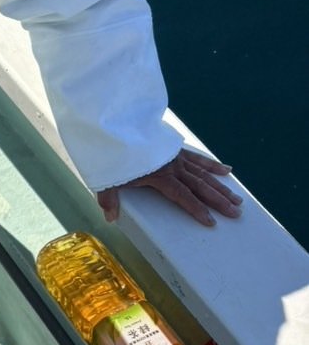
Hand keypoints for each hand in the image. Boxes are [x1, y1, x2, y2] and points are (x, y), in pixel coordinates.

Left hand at [97, 148, 242, 227]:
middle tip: (236, 213)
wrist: (118, 123)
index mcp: (159, 175)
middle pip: (200, 185)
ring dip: (221, 187)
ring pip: (204, 173)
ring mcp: (177, 156)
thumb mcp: (108, 176)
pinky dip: (212, 164)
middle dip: (219, 200)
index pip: (182, 195)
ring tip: (237, 199)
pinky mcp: (176, 148)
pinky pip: (198, 158)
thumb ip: (109, 198)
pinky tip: (227, 170)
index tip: (210, 221)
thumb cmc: (114, 151)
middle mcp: (173, 166)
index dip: (196, 209)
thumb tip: (110, 218)